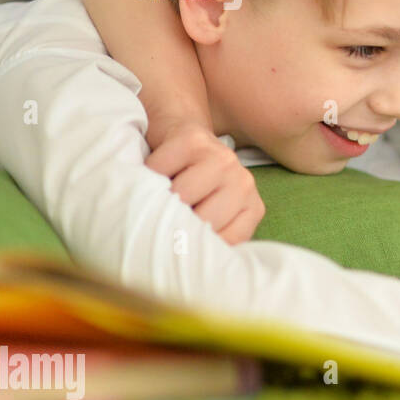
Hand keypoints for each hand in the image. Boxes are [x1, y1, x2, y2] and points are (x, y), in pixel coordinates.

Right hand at [144, 121, 265, 242]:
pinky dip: (148, 174)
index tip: (176, 248)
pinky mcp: (193, 140)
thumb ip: (209, 239)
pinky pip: (160, 169)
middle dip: (175, 224)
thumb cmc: (192, 186)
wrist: (179, 133)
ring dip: (159, 199)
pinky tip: (152, 174)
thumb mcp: (207, 217)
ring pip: (182, 195)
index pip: (223, 244)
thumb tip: (191, 266)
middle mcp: (244, 182)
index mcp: (251, 208)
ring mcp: (223, 159)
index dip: (193, 249)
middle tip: (159, 222)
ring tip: (156, 197)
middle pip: (203, 221)